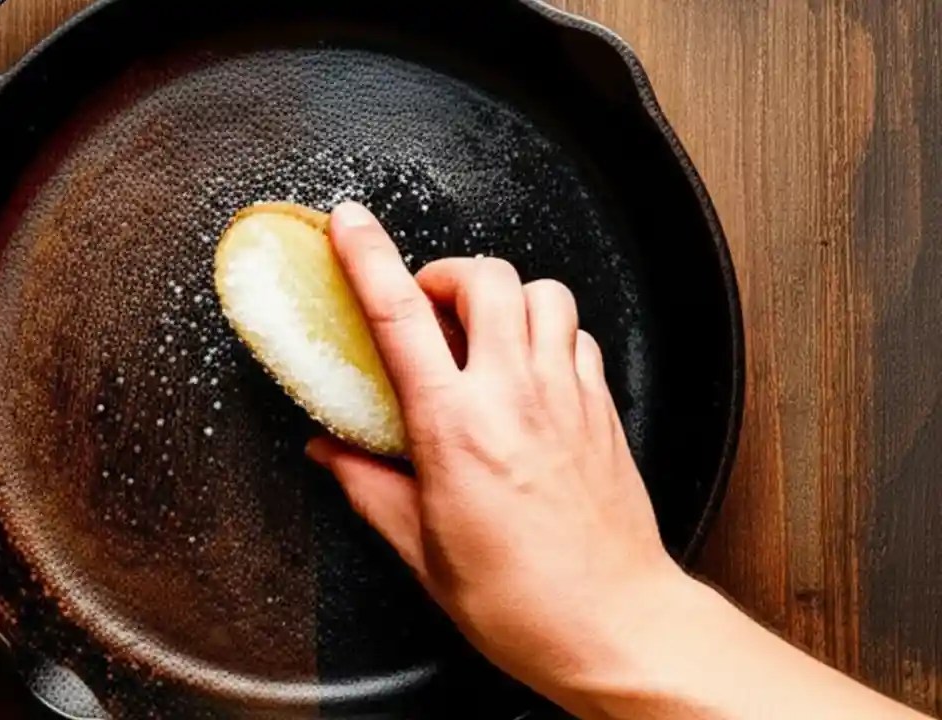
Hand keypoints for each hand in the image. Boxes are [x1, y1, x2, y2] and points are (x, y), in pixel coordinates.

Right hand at [306, 202, 689, 705]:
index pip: (400, 316)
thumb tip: (328, 451)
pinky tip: (529, 366)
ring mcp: (567, 396)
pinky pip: (577, 334)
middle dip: (447, 273)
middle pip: (486, 276)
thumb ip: (367, 486)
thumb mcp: (420, 549)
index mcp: (454, 429)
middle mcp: (514, 396)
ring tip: (481, 332)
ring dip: (504, 295)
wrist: (614, 626)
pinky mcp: (604, 408)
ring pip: (543, 292)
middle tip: (426, 307)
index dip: (368, 257)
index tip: (349, 224)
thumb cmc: (520, 600)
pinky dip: (548, 330)